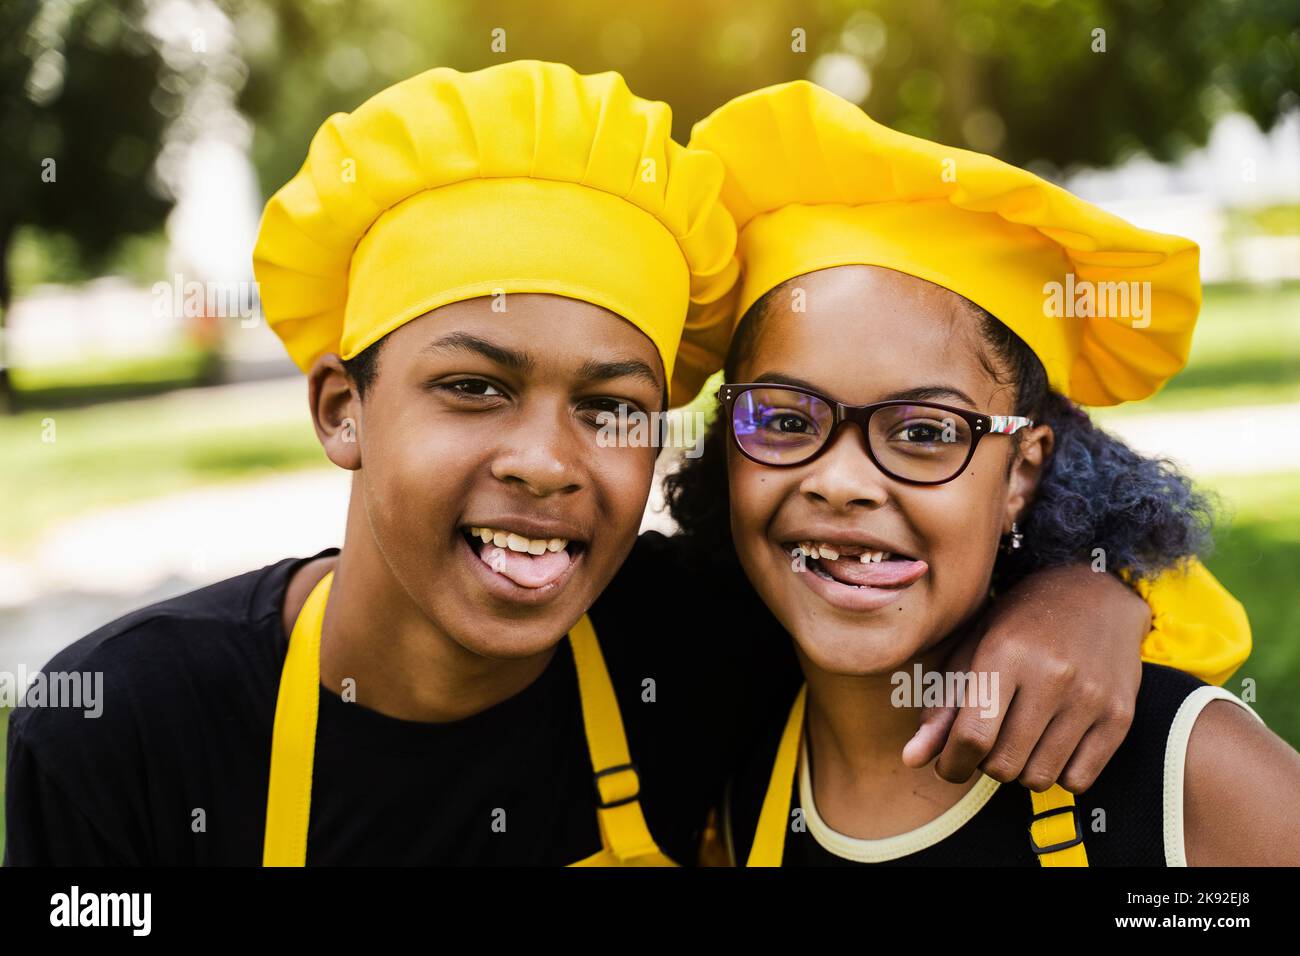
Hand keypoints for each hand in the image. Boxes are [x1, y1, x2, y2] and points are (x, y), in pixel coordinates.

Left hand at [902, 563, 1148, 792]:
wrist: (1094, 593)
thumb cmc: (1020, 622)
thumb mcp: (972, 648)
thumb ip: (942, 706)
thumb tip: (912, 759)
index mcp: (1006, 653)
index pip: (972, 736)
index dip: (952, 763)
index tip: (949, 764)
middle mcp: (1053, 676)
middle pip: (1004, 763)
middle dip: (985, 763)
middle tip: (990, 739)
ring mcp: (1091, 698)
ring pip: (1039, 777)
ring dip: (1021, 769)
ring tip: (1020, 738)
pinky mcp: (1120, 716)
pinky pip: (1078, 780)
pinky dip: (1058, 773)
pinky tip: (1052, 743)